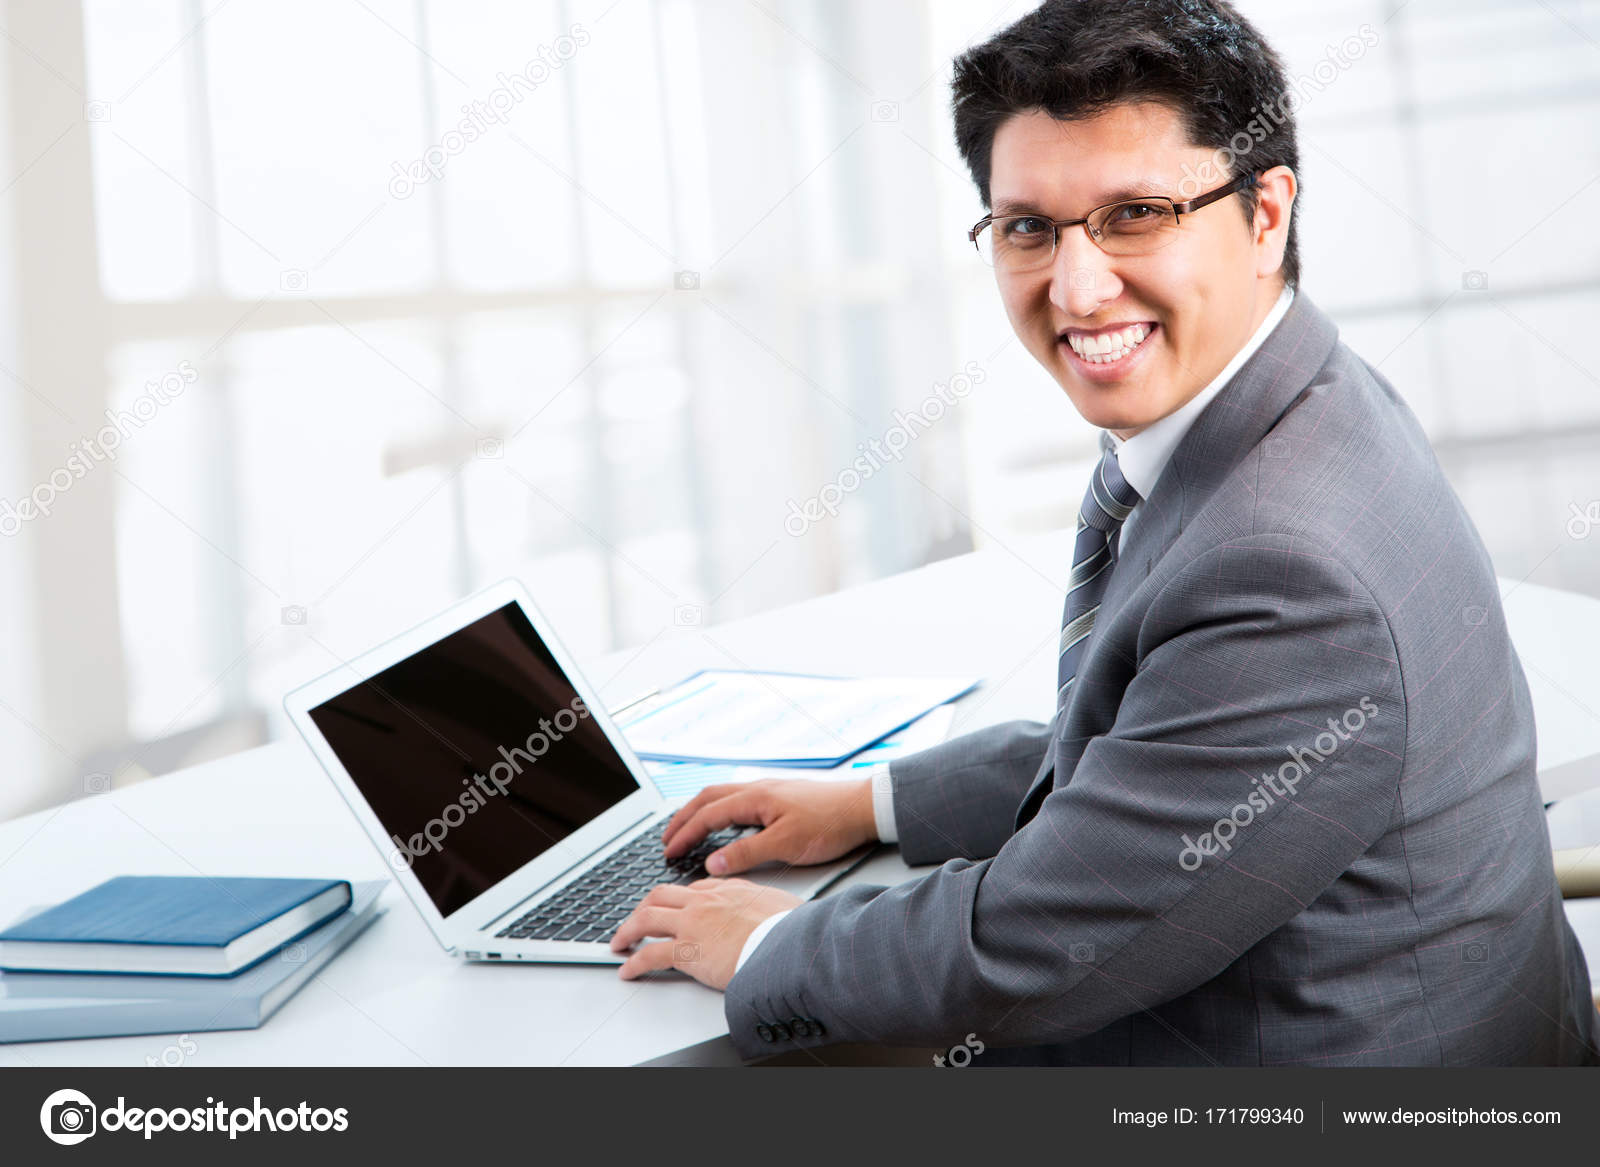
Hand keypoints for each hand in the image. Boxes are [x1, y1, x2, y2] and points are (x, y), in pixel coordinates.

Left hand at [609, 878, 802, 988]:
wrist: (787, 945)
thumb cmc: (790, 929)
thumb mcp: (780, 903)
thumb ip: (765, 903)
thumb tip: (773, 909)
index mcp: (728, 889)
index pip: (693, 889)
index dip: (678, 899)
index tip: (673, 908)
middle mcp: (705, 901)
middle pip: (660, 896)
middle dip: (643, 907)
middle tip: (636, 920)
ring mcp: (692, 924)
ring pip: (647, 919)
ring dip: (628, 930)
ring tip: (619, 942)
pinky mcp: (687, 951)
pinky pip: (650, 955)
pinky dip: (635, 963)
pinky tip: (628, 971)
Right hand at [661, 777, 877, 874]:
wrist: (862, 808)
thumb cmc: (828, 823)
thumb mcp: (784, 845)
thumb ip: (746, 854)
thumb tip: (711, 864)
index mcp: (754, 798)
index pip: (707, 815)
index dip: (684, 834)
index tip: (668, 851)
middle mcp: (757, 789)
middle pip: (707, 798)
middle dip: (683, 818)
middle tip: (666, 838)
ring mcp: (768, 791)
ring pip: (721, 796)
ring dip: (699, 812)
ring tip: (686, 829)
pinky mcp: (779, 797)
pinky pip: (737, 799)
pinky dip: (719, 811)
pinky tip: (724, 824)